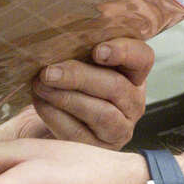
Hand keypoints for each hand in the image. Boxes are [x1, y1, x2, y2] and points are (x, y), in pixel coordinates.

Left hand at [0, 36, 152, 147]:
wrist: (51, 124)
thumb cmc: (68, 84)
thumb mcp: (78, 62)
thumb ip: (77, 49)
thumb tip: (55, 34)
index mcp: (133, 74)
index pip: (143, 58)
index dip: (124, 52)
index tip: (97, 51)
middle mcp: (133, 102)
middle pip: (116, 87)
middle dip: (79, 77)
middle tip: (48, 71)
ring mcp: (120, 129)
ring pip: (101, 112)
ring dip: (67, 97)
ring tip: (40, 85)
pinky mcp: (99, 149)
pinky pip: (79, 133)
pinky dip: (56, 116)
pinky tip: (40, 103)